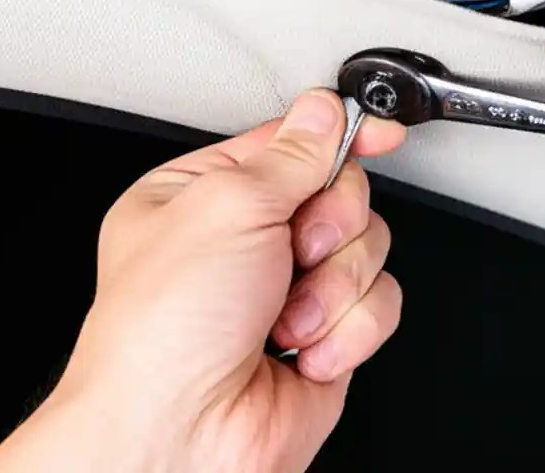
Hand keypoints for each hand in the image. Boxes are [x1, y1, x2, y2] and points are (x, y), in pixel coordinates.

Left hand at [0, 90, 406, 472]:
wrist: (178, 434)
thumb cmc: (162, 331)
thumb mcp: (226, 205)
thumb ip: (291, 153)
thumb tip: (324, 110)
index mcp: (206, 196)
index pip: (292, 144)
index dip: (339, 136)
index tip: (381, 132)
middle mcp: (248, 242)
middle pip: (342, 194)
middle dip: (328, 225)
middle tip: (293, 249)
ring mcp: (288, 292)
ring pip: (368, 250)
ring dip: (332, 287)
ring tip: (284, 315)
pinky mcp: (325, 338)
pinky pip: (380, 305)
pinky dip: (347, 330)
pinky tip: (301, 350)